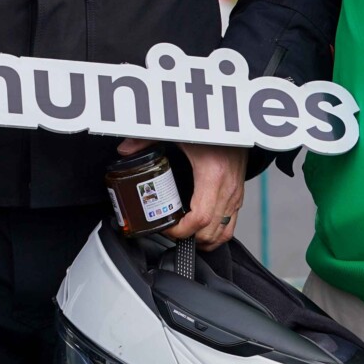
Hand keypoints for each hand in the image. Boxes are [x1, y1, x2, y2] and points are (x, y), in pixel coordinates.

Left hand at [119, 138, 244, 249]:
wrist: (235, 123)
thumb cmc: (211, 128)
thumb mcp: (179, 133)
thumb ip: (148, 140)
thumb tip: (125, 150)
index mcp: (212, 176)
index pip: (199, 218)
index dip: (180, 231)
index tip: (165, 226)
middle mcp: (227, 190)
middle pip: (210, 232)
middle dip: (188, 238)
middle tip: (170, 230)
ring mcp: (235, 195)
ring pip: (223, 233)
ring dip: (203, 239)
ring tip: (184, 234)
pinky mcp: (238, 196)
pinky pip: (230, 224)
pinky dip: (215, 232)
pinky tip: (200, 226)